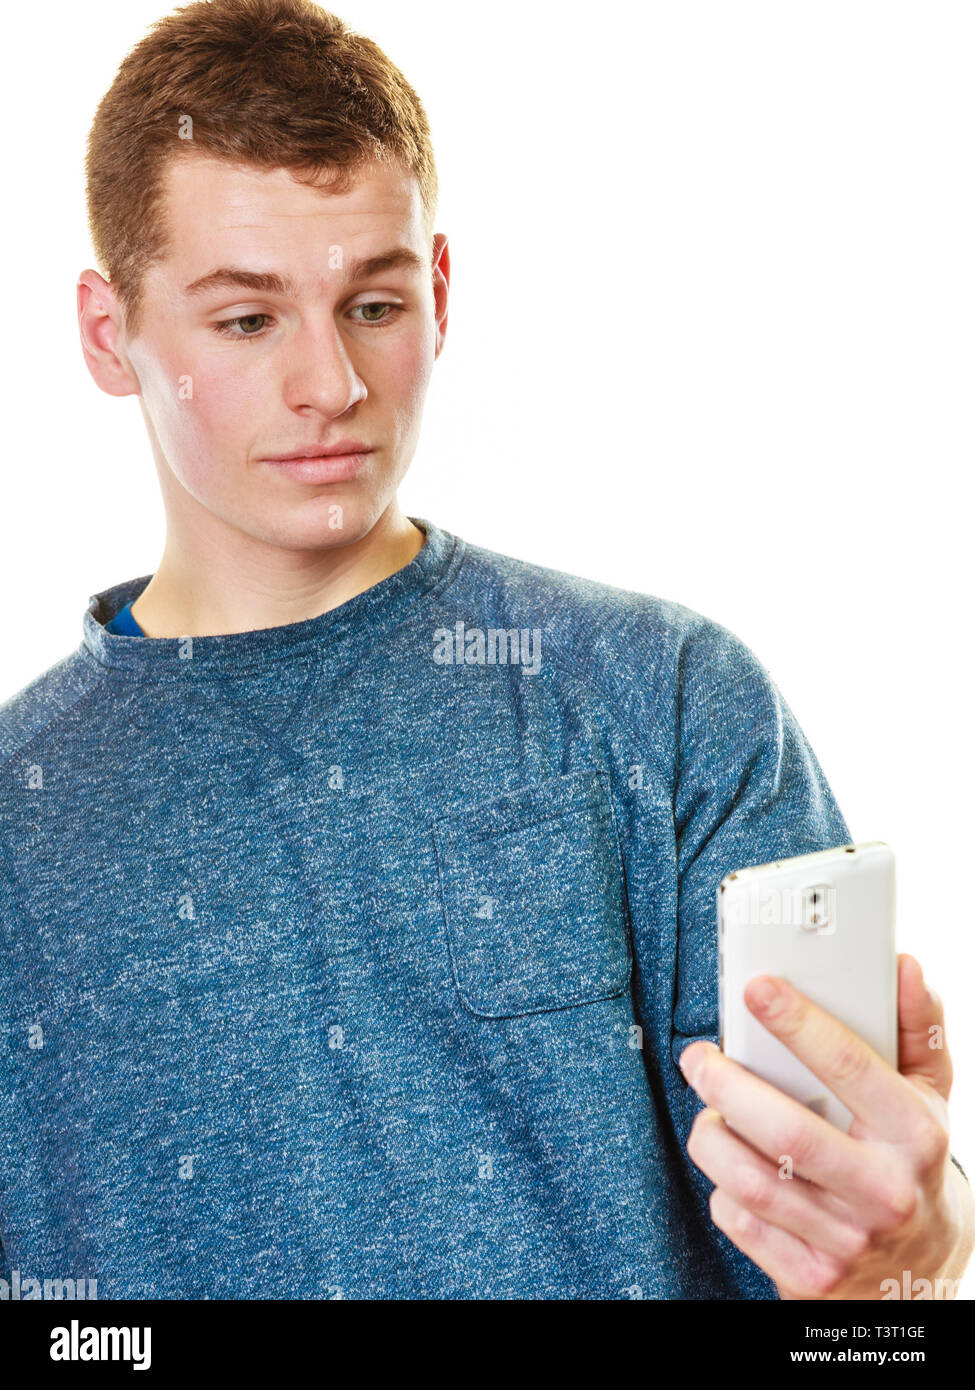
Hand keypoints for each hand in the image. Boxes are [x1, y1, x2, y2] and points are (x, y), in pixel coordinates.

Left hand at [678, 954, 974, 1298]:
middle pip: (786, 1132)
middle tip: (698, 1057)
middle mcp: (884, 1191)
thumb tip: (903, 967)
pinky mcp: (808, 1277)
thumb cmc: (913, 1165)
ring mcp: (846, 1241)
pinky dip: (720, 1186)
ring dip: (712, 1136)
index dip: (798, 1022)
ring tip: (709, 1110)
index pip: (851, 1067)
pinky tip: (731, 1165)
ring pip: (750, 1181)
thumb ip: (916, 1029)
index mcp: (915, 1135)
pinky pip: (739, 1221)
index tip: (756, 988)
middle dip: (727, 1086)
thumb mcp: (929, 1096)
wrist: (917, 1277)